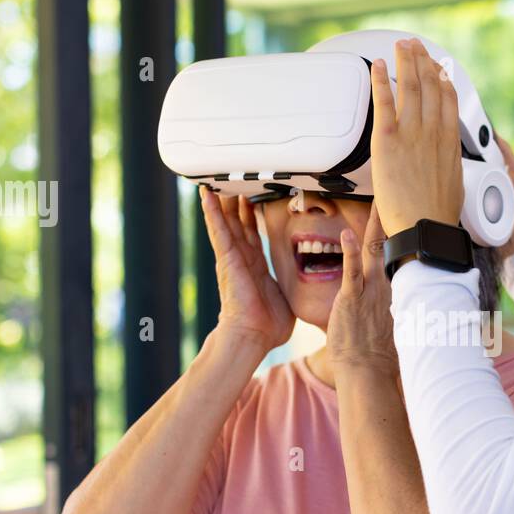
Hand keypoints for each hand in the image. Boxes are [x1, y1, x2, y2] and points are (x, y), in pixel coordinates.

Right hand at [199, 186, 294, 352]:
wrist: (253, 336)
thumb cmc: (268, 326)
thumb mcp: (285, 297)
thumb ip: (291, 286)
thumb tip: (307, 289)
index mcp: (256, 266)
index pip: (253, 233)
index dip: (252, 214)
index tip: (253, 196)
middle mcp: (242, 259)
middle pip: (237, 222)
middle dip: (236, 200)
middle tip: (235, 177)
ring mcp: (232, 258)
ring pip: (226, 221)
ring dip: (222, 200)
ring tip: (216, 178)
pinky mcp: (227, 259)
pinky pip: (219, 231)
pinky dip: (212, 213)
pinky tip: (206, 195)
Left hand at [327, 202, 399, 379]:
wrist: (367, 371)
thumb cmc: (380, 354)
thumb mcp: (400, 326)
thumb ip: (403, 307)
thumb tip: (414, 301)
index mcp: (398, 290)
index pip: (403, 255)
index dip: (404, 233)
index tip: (408, 213)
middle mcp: (388, 286)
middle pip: (394, 244)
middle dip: (396, 218)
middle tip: (400, 194)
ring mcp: (370, 290)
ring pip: (374, 250)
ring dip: (376, 224)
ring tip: (379, 200)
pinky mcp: (352, 298)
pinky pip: (351, 269)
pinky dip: (350, 250)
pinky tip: (348, 233)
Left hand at [368, 38, 464, 237]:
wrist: (425, 228)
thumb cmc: (437, 215)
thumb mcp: (454, 182)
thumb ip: (448, 163)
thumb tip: (445, 163)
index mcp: (449, 141)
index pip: (448, 99)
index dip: (442, 78)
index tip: (438, 66)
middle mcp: (432, 131)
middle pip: (430, 85)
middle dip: (422, 61)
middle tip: (415, 45)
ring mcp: (411, 134)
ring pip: (410, 87)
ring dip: (405, 61)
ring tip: (401, 46)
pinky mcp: (389, 141)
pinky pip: (384, 102)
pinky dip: (380, 80)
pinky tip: (378, 65)